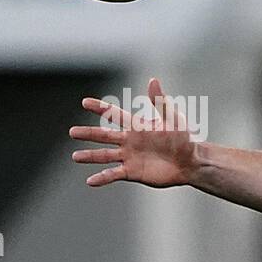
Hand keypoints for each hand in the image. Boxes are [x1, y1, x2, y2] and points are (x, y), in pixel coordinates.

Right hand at [70, 77, 198, 186]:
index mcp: (137, 127)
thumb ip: (161, 102)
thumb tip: (153, 80)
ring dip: (90, 156)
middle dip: (88, 134)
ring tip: (75, 157)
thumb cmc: (184, 139)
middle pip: (104, 136)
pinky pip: (114, 174)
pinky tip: (90, 181)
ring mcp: (130, 157)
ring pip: (105, 156)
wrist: (190, 163)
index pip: (114, 115)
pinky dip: (102, 178)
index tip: (85, 102)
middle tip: (71, 132)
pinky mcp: (133, 172)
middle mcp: (129, 141)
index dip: (100, 108)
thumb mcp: (173, 119)